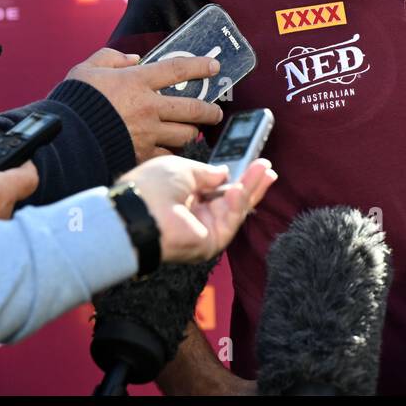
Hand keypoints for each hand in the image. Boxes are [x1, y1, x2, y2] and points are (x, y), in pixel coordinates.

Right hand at [67, 48, 225, 161]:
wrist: (62, 138)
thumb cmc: (73, 102)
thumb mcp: (87, 69)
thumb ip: (110, 58)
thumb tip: (133, 58)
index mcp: (137, 81)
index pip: (178, 69)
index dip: (200, 66)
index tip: (214, 67)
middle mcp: (148, 107)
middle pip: (193, 108)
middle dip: (210, 110)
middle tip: (215, 111)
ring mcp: (147, 133)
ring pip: (186, 135)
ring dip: (194, 132)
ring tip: (195, 131)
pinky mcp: (141, 155)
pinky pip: (168, 155)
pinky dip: (174, 153)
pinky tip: (174, 150)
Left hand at [120, 154, 275, 263]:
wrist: (138, 212)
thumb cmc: (152, 187)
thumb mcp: (184, 168)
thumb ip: (207, 172)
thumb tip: (224, 173)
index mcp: (183, 197)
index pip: (215, 188)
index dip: (233, 176)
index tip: (250, 162)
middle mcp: (194, 216)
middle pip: (230, 200)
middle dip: (250, 183)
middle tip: (267, 168)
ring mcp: (203, 230)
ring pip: (235, 209)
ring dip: (251, 189)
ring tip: (265, 170)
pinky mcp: (210, 243)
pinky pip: (229, 221)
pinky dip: (237, 204)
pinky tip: (239, 189)